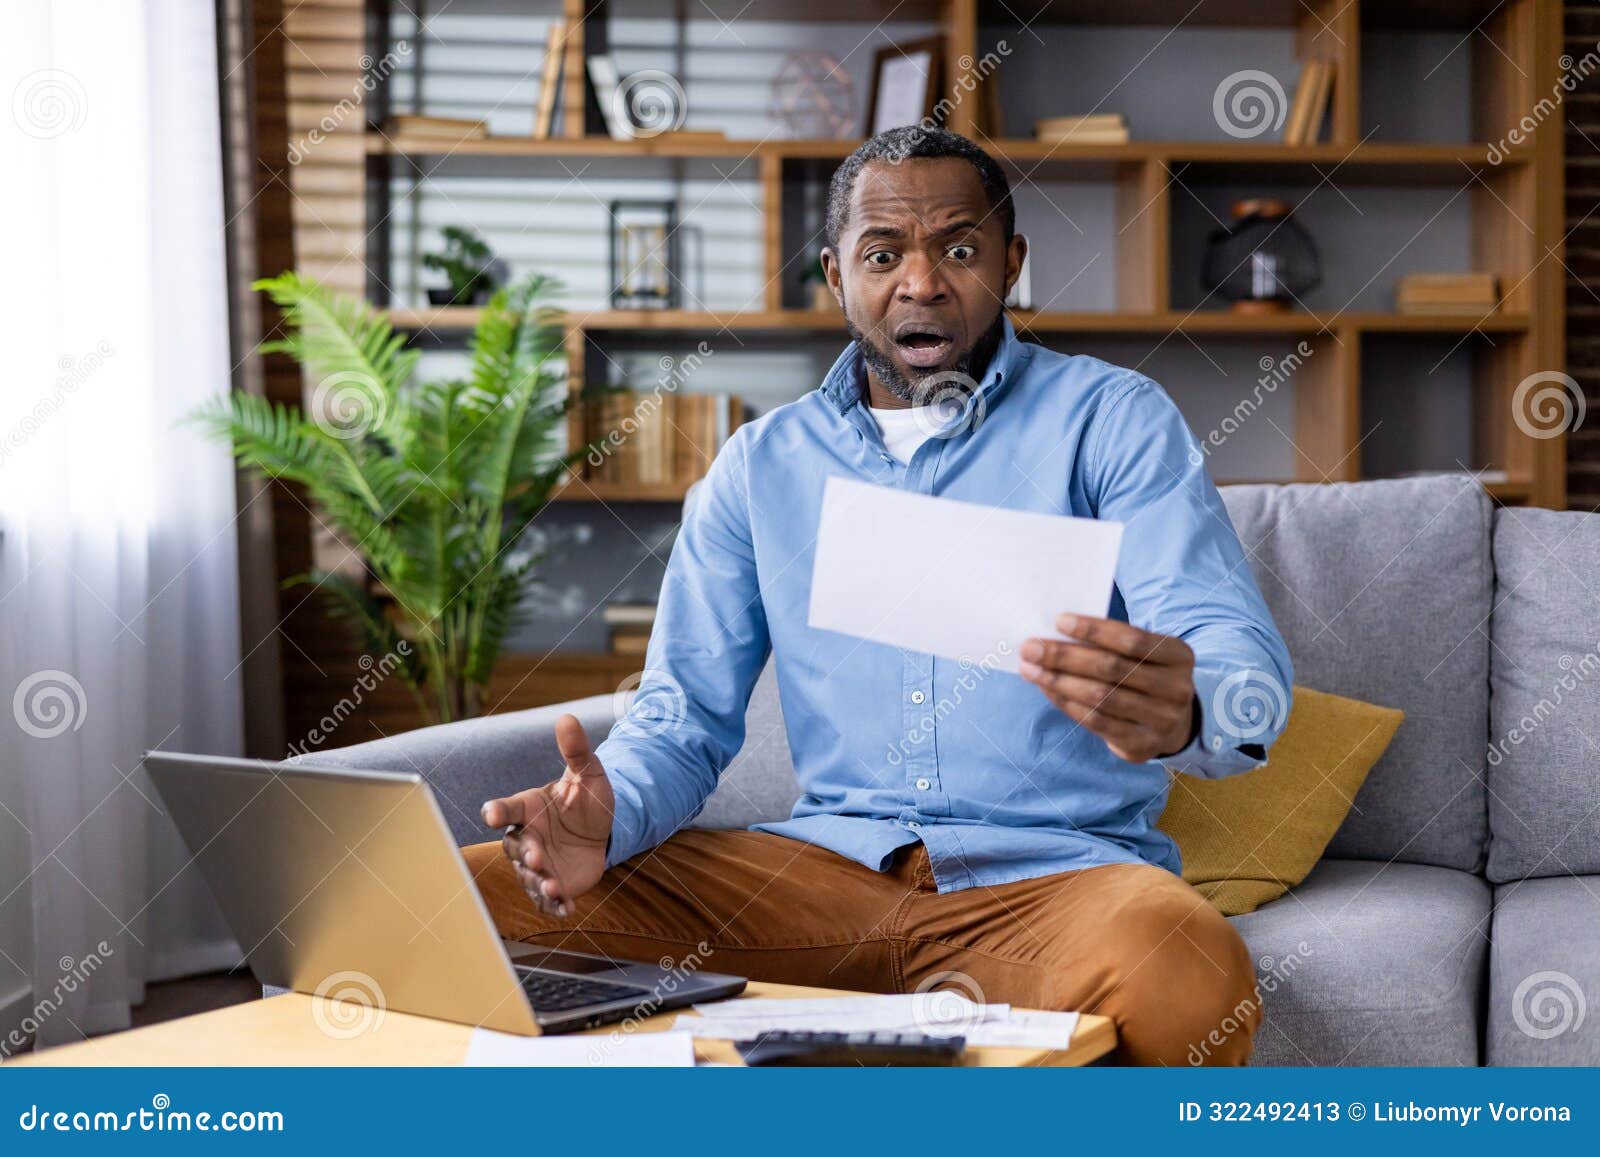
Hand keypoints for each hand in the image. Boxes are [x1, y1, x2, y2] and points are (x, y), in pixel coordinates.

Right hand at [480, 715, 613, 918]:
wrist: (603, 830)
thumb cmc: (586, 799)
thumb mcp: (588, 774)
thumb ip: (576, 751)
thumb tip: (567, 718)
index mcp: (529, 808)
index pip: (507, 808)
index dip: (497, 811)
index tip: (491, 813)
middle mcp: (527, 837)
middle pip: (515, 847)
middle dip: (524, 854)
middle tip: (536, 857)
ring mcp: (537, 864)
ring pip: (529, 877)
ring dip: (538, 883)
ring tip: (553, 887)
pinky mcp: (553, 884)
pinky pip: (548, 899)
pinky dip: (555, 905)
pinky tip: (568, 910)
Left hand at [1019, 614, 1196, 763]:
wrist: (1173, 723)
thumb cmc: (1144, 675)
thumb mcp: (1142, 654)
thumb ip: (1110, 644)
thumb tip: (1055, 636)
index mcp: (1179, 656)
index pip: (1132, 639)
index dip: (1094, 630)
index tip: (1059, 621)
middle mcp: (1177, 689)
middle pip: (1112, 669)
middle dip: (1065, 656)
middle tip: (1030, 648)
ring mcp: (1162, 720)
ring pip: (1101, 696)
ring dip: (1059, 681)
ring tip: (1031, 669)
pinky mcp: (1142, 745)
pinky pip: (1096, 721)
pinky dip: (1066, 703)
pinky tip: (1047, 690)